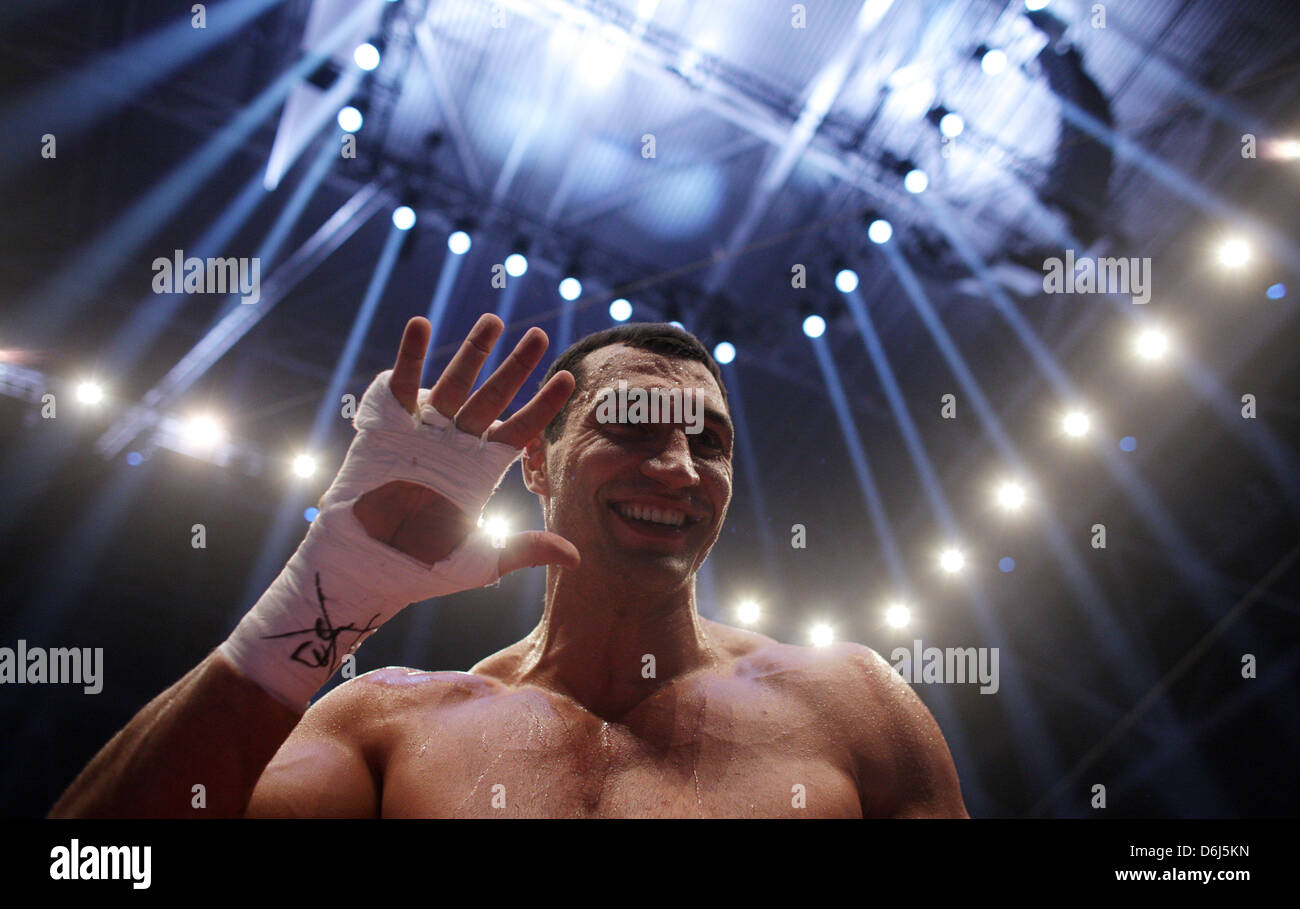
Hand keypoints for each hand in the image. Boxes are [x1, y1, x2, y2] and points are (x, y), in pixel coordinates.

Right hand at [352, 313, 579, 575]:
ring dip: (473, 351)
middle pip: (494, 397)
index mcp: (482, 470)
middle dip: (517, 367)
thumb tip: (575, 557)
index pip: (521, 430)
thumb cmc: (420, 567)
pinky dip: (410, 355)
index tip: (569, 379)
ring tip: (494, 319)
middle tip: (541, 336)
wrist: (364, 566)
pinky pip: (401, 385)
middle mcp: (457, 445)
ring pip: (455, 383)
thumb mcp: (479, 560)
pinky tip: (421, 324)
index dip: (544, 405)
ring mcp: (424, 432)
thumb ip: (524, 550)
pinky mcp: (388, 427)